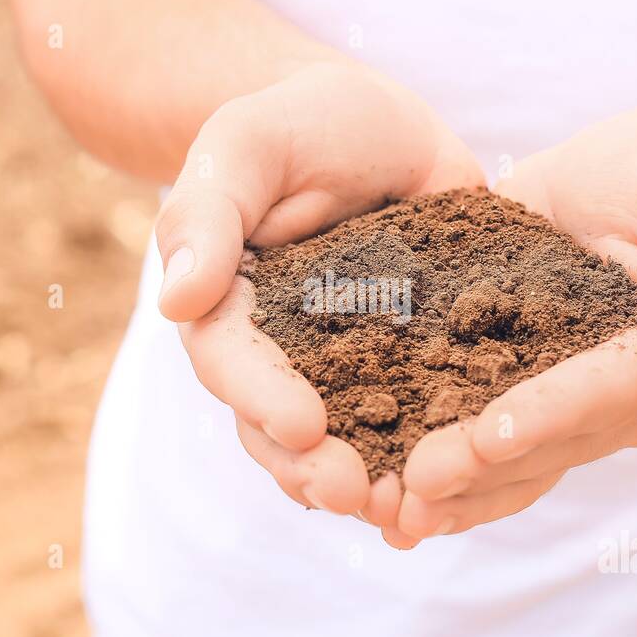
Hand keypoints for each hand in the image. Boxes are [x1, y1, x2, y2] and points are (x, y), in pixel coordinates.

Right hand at [155, 62, 483, 533]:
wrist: (380, 124)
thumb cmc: (299, 122)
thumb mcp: (248, 145)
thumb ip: (209, 214)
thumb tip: (176, 300)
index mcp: (231, 308)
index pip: (232, 364)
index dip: (263, 400)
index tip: (304, 428)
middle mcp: (283, 354)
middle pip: (281, 429)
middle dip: (315, 469)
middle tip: (358, 495)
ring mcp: (348, 367)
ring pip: (346, 442)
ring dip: (371, 483)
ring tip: (405, 513)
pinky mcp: (413, 364)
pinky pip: (416, 421)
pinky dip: (430, 457)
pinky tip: (460, 490)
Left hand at [389, 107, 636, 546]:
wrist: (615, 176)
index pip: (607, 394)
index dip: (548, 416)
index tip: (488, 438)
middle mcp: (625, 405)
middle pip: (551, 444)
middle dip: (483, 466)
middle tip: (416, 486)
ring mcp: (572, 412)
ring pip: (517, 464)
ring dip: (458, 493)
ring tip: (394, 514)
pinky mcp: (522, 399)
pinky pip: (488, 452)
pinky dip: (448, 483)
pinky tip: (392, 513)